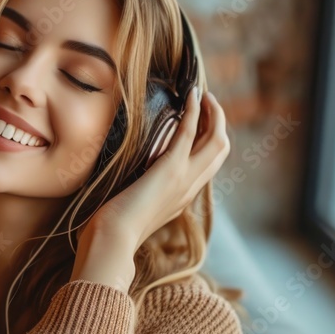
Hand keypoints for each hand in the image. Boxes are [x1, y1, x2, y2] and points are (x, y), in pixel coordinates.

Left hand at [88, 86, 229, 252]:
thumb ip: (146, 193)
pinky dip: (194, 111)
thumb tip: (137, 178)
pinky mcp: (171, 168)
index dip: (210, 139)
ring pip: (216, 140)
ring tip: (203, 95)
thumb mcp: (138, 208)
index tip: (202, 121)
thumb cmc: (116, 226)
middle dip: (218, 122)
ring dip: (213, 113)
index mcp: (184, 197)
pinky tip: (191, 96)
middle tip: (208, 102)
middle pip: (221, 150)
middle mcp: (191, 188)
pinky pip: (190, 134)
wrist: (113, 238)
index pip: (209, 164)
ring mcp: (185, 178)